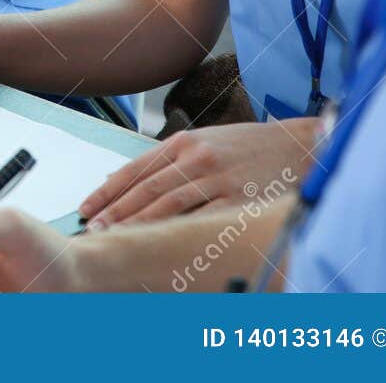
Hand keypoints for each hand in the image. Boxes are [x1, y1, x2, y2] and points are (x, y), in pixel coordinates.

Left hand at [78, 118, 318, 228]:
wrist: (299, 147)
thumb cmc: (248, 147)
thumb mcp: (203, 141)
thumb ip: (165, 160)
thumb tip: (121, 179)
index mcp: (184, 142)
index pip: (135, 169)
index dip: (107, 190)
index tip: (86, 207)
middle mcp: (197, 158)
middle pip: (147, 189)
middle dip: (115, 211)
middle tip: (92, 229)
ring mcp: (218, 179)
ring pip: (168, 206)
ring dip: (138, 224)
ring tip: (115, 238)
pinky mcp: (239, 200)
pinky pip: (202, 221)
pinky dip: (178, 233)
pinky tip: (159, 245)